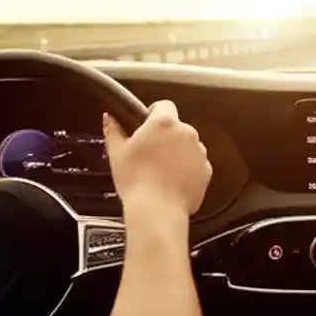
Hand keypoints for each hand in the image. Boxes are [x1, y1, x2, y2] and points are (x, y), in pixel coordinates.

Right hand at [103, 100, 211, 215]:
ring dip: (177, 152)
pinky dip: (187, 168)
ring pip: (188, 145)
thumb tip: (108, 118)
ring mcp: (199, 152)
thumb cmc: (135, 180)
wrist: (157, 210)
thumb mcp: (117, 153)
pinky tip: (172, 181)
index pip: (164, 105)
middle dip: (166, 136)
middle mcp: (186, 133)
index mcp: (164, 123)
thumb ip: (113, 131)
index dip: (155, 113)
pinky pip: (196, 163)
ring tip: (161, 170)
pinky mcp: (207, 170)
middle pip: (177, 127)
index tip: (146, 124)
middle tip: (150, 152)